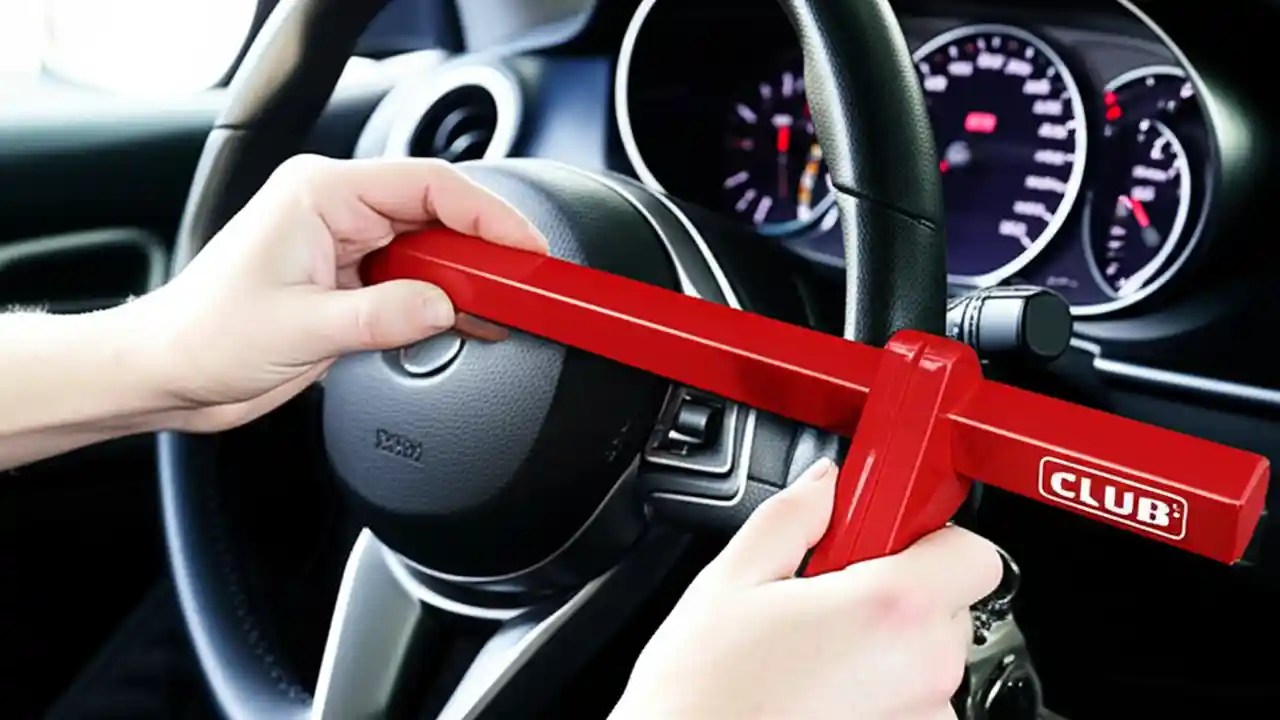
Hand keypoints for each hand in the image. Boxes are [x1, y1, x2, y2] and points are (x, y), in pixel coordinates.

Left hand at [131, 155, 546, 431]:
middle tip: (527, 284)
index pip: (427, 185)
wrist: (166, 375)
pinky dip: (447, 306)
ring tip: (508, 307)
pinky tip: (476, 323)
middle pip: (439, 217)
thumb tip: (444, 306)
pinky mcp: (353, 288)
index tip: (525, 247)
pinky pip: (416, 287)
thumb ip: (380, 316)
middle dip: (486, 250)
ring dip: (469, 282)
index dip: (487, 214)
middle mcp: (338, 213)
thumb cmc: (202, 335)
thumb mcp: (299, 328)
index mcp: (320, 194)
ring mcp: (348, 251)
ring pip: (433, 253)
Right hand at [611, 459, 1002, 719]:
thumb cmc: (703, 696)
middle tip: (828, 597)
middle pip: (946, 605)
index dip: (927, 537)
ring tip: (814, 654)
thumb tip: (823, 486)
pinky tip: (819, 690)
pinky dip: (878, 694)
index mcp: (893, 609)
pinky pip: (910, 704)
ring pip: (926, 659)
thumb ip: (792, 516)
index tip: (884, 536)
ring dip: (886, 649)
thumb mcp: (732, 580)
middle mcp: (926, 671)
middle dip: (896, 592)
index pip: (973, 552)